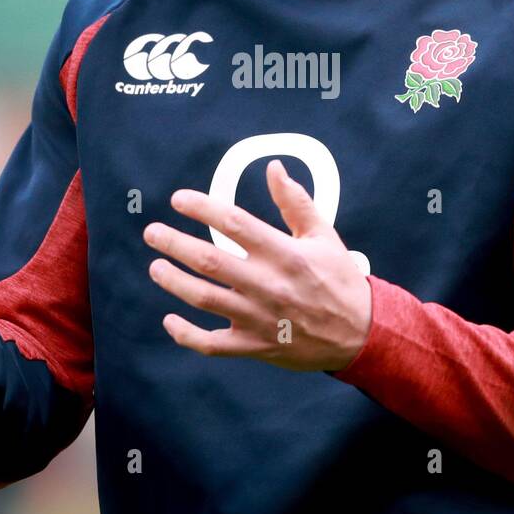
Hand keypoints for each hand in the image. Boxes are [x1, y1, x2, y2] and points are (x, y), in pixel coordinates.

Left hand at [143, 159, 371, 372]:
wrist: (361, 333)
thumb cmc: (339, 279)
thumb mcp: (323, 234)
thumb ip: (295, 201)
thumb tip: (274, 167)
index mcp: (285, 253)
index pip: (235, 224)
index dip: (203, 208)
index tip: (179, 200)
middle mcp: (268, 284)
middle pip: (209, 261)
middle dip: (175, 244)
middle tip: (152, 233)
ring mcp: (259, 318)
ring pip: (204, 299)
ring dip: (174, 282)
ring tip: (156, 267)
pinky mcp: (255, 346)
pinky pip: (212, 344)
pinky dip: (186, 335)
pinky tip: (170, 320)